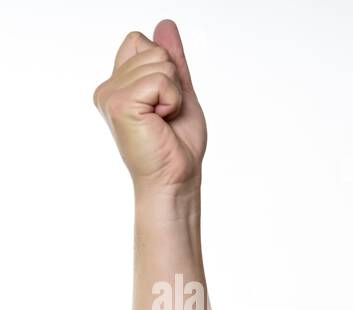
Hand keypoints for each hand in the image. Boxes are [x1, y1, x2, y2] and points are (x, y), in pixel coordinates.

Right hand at [93, 19, 205, 195]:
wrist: (176, 179)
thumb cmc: (178, 145)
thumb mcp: (180, 93)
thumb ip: (172, 60)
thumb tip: (165, 24)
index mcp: (118, 84)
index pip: (139, 41)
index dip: (164, 67)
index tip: (165, 101)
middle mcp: (108, 86)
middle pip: (153, 50)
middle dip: (173, 83)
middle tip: (167, 116)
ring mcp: (110, 94)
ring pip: (160, 63)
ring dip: (174, 93)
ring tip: (163, 120)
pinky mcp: (120, 103)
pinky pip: (160, 80)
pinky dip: (172, 101)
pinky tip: (161, 122)